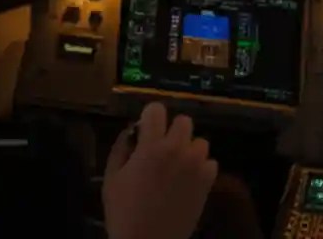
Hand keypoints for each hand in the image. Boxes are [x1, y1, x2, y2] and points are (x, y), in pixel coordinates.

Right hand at [103, 103, 217, 238]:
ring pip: (200, 142)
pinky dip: (201, 168)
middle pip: (184, 121)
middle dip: (172, 131)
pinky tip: (188, 181)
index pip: (156, 109)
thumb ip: (122, 148)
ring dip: (189, 149)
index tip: (146, 129)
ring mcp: (196, 165)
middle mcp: (177, 150)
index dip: (150, 117)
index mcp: (151, 146)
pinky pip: (210, 163)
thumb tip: (131, 130)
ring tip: (177, 167)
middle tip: (162, 149)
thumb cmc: (123, 212)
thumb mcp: (112, 178)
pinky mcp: (209, 181)